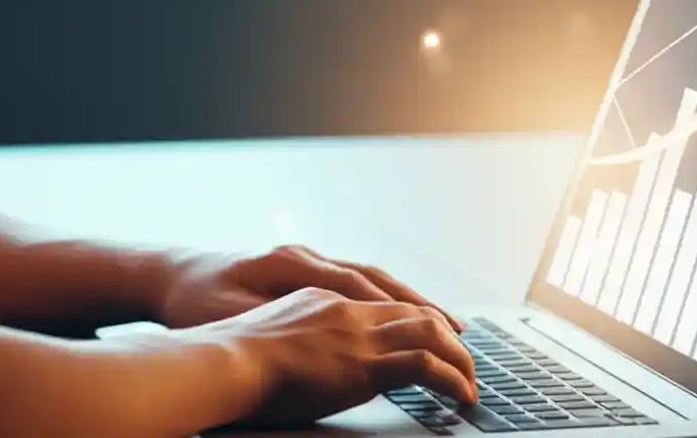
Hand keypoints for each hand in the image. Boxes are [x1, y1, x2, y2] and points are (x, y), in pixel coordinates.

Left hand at [157, 244, 463, 332]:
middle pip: (375, 277)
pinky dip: (383, 299)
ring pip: (370, 278)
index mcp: (292, 264)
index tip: (431, 330)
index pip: (359, 285)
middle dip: (418, 302)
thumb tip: (314, 334)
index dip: (398, 309)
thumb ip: (274, 322)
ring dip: (407, 299)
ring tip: (443, 322)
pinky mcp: (302, 272)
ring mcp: (306, 261)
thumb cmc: (195, 301)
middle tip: (455, 328)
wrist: (169, 275)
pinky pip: (355, 283)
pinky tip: (401, 316)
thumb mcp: (230, 315)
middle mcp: (306, 257)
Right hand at [200, 286, 477, 426]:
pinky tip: (462, 396)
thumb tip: (297, 361)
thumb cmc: (230, 358)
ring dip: (457, 357)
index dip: (411, 318)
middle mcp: (347, 309)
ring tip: (470, 380)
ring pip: (429, 332)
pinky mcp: (366, 363)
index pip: (380, 303)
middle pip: (413, 311)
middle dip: (445, 333)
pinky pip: (426, 365)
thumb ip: (292, 340)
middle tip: (464, 356)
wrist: (225, 359)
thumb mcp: (265, 335)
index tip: (430, 332)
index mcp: (322, 300)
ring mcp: (359, 334)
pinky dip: (452, 379)